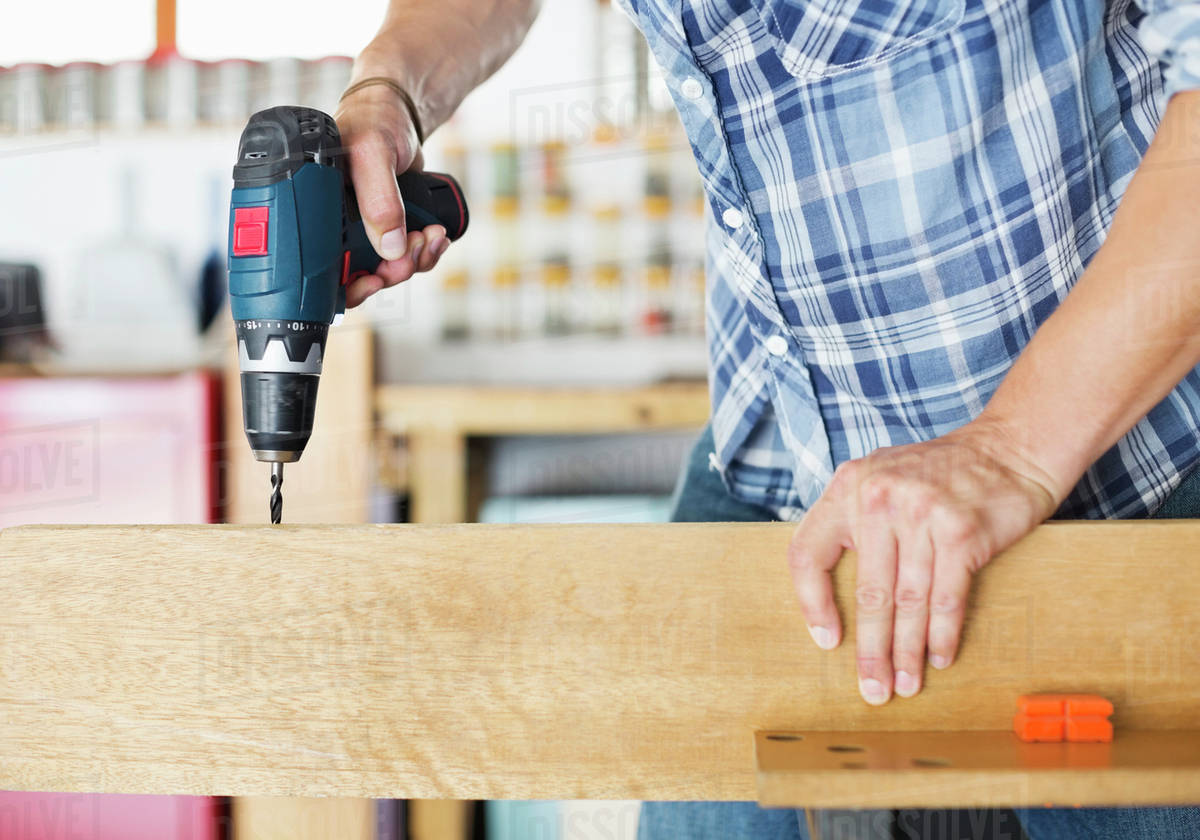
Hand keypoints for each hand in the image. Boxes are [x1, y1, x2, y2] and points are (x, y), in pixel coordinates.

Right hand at [334, 83, 452, 307]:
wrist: (400, 113)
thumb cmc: (374, 122)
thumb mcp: (372, 155)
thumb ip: (380, 200)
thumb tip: (390, 250)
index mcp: (316, 213)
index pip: (322, 269)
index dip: (350, 286)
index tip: (375, 282)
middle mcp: (335, 225)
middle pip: (360, 276)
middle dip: (392, 273)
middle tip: (412, 253)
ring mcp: (364, 229)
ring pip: (388, 268)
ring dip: (415, 261)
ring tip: (430, 237)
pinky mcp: (389, 227)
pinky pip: (406, 255)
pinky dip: (425, 252)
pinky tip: (436, 236)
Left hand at [787, 419, 1060, 704]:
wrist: (1008, 450)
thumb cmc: (940, 475)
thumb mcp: (880, 480)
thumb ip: (854, 521)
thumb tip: (831, 594)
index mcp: (847, 486)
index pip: (807, 553)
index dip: (811, 603)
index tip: (827, 641)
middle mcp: (877, 497)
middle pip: (866, 591)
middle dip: (870, 649)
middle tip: (873, 688)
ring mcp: (920, 512)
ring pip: (907, 601)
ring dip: (907, 652)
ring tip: (906, 684)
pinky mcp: (961, 530)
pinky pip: (946, 597)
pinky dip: (942, 635)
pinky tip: (939, 657)